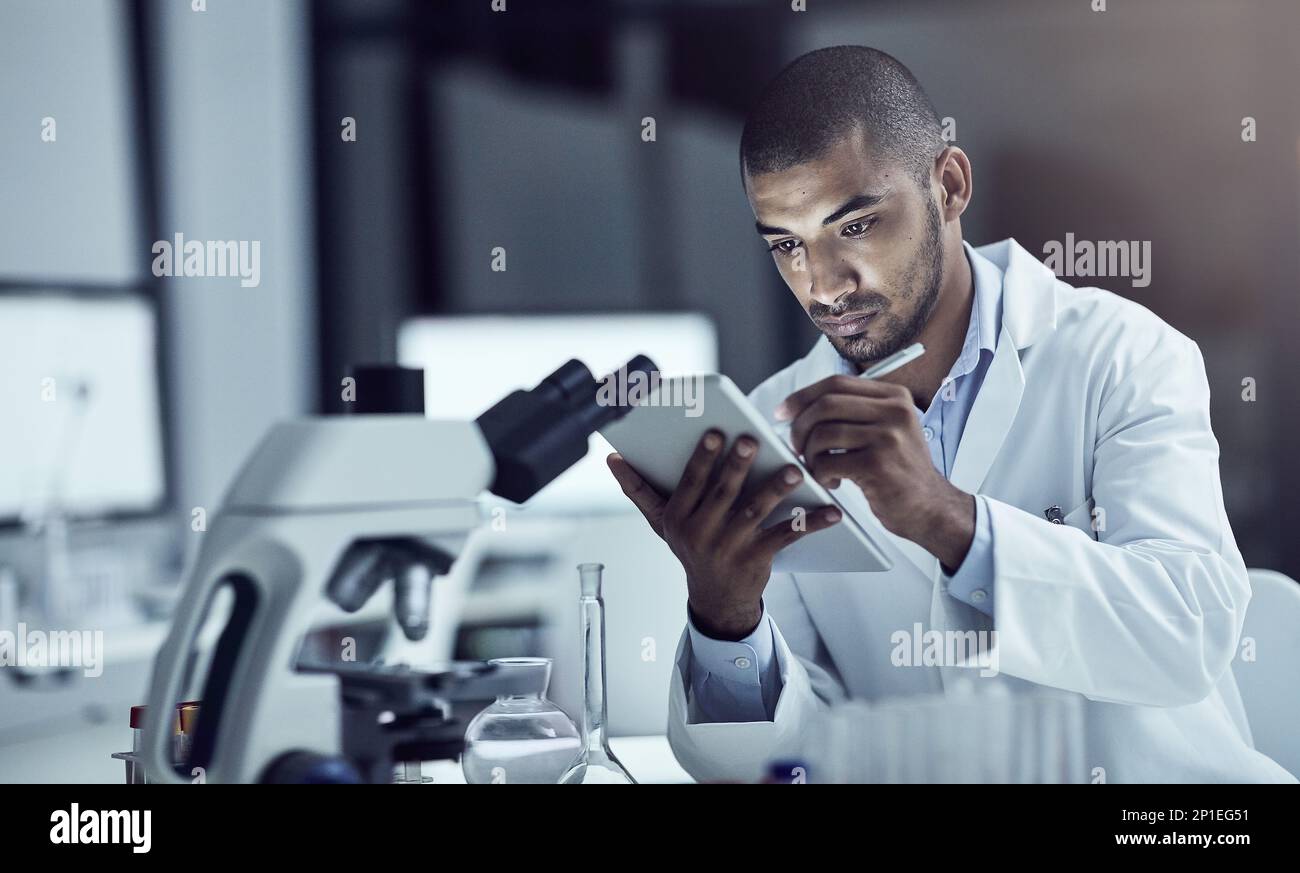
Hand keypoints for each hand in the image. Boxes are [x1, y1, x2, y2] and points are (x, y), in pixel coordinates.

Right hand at [607, 431, 841, 639]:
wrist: (715, 598)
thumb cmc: (691, 546)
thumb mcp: (662, 522)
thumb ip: (639, 490)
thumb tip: (612, 459)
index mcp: (677, 519)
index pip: (690, 484)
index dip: (702, 459)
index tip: (714, 434)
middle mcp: (701, 534)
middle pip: (722, 494)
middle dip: (737, 466)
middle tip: (752, 439)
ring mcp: (729, 548)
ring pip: (755, 513)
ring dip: (776, 490)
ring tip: (794, 471)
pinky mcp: (757, 560)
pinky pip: (786, 537)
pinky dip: (810, 523)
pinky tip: (832, 511)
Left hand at [776, 375, 975, 570]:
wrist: (930, 508)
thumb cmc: (899, 470)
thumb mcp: (888, 429)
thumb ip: (854, 411)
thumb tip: (798, 407)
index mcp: (895, 396)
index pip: (836, 384)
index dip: (802, 397)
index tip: (782, 413)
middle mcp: (895, 411)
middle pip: (825, 405)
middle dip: (800, 427)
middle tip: (796, 447)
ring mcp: (887, 437)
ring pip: (822, 434)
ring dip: (809, 454)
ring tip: (819, 467)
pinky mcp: (877, 465)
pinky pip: (827, 462)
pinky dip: (821, 474)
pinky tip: (834, 481)